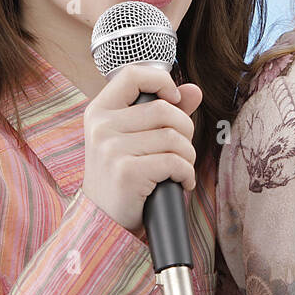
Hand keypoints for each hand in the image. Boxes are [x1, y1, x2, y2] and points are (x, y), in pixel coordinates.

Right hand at [80, 62, 202, 235]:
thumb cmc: (124, 175)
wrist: (104, 220)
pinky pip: (175, 162)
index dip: (160, 80)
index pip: (132, 74)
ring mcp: (111, 149)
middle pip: (165, 110)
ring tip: (180, 168)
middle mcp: (102, 126)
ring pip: (174, 138)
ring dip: (187, 156)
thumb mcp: (136, 138)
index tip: (173, 99)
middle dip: (185, 131)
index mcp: (100, 111)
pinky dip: (186, 174)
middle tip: (181, 150)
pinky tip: (181, 182)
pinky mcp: (127, 172)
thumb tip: (194, 90)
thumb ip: (164, 111)